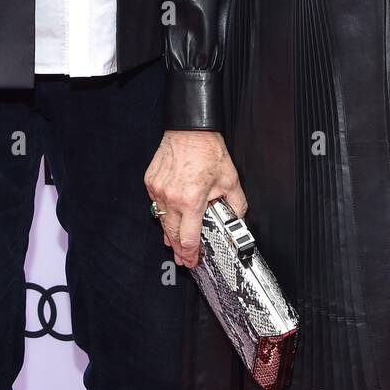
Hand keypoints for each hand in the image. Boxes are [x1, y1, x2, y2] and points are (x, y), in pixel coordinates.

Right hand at [145, 129, 247, 269]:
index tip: (192, 261)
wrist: (190, 128)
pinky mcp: (151, 181)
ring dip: (169, 233)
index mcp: (192, 200)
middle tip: (183, 258)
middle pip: (172, 235)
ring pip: (161, 220)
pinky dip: (163, 212)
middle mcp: (172, 197)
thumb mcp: (230, 180)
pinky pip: (156, 203)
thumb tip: (239, 220)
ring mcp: (158, 189)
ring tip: (174, 241)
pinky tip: (169, 215)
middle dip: (178, 249)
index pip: (188, 238)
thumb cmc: (208, 150)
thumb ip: (236, 205)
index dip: (190, 254)